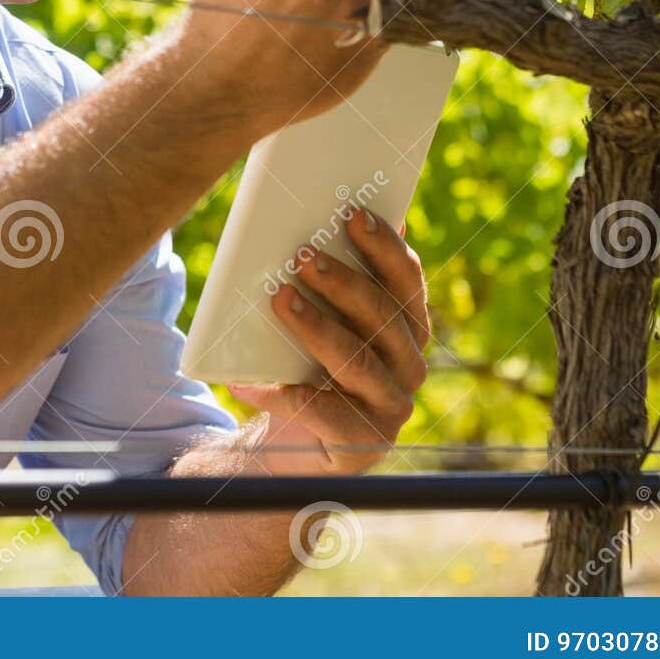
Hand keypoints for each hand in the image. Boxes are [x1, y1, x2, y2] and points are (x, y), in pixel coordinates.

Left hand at [227, 208, 428, 475]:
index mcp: (408, 327)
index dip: (384, 246)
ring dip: (317, 327)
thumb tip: (327, 217)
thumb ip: (332, 280)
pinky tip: (250, 380)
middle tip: (301, 255)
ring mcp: (389, 407)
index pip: (406, 280)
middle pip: (382, 317)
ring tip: (280, 299)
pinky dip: (286, 395)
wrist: (295, 444)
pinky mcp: (361, 444)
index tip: (351, 214)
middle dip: (343, 282)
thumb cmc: (309, 366)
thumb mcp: (324, 321)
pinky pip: (325, 416)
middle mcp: (409, 365)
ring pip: (357, 361)